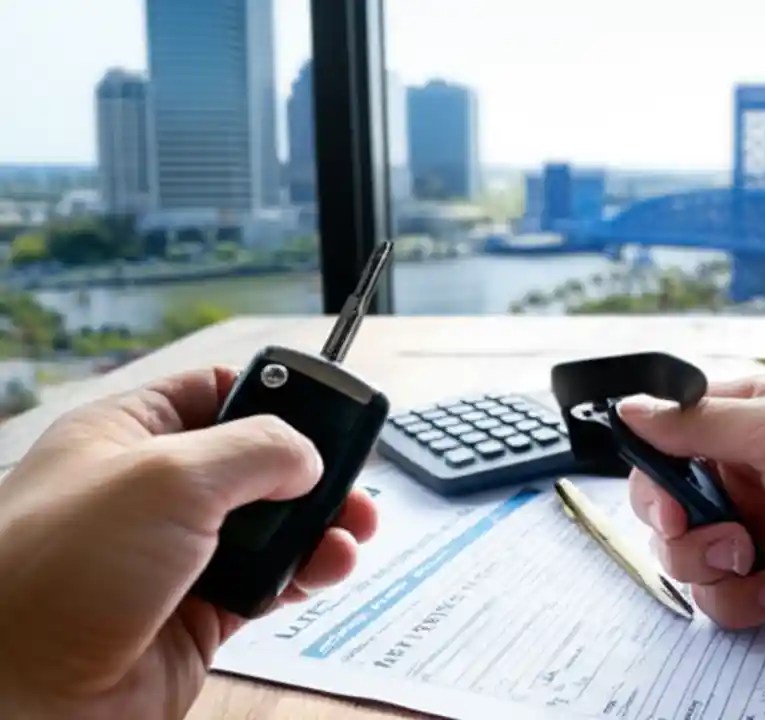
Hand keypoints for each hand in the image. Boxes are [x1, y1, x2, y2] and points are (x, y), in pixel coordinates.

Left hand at [0, 367, 376, 718]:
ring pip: (272, 527)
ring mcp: (176, 556)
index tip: (325, 409)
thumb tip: (307, 457)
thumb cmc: (53, 576)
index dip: (271, 396)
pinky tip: (326, 568)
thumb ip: (255, 450)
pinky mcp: (198, 613)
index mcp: (127, 435)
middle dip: (313, 471)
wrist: (19, 697)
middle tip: (354, 481)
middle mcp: (151, 492)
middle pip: (255, 464)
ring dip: (320, 526)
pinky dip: (307, 575)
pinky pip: (271, 583)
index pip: (212, 391)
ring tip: (352, 532)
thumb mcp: (169, 475)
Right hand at [619, 374, 764, 651]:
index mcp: (750, 420)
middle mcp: (749, 475)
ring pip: (686, 558)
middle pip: (663, 504)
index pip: (667, 437)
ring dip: (709, 567)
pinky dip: (743, 602)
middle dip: (676, 527)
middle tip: (719, 534)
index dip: (652, 471)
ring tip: (754, 562)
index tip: (666, 500)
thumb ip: (699, 423)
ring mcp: (762, 532)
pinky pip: (723, 602)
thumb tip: (631, 408)